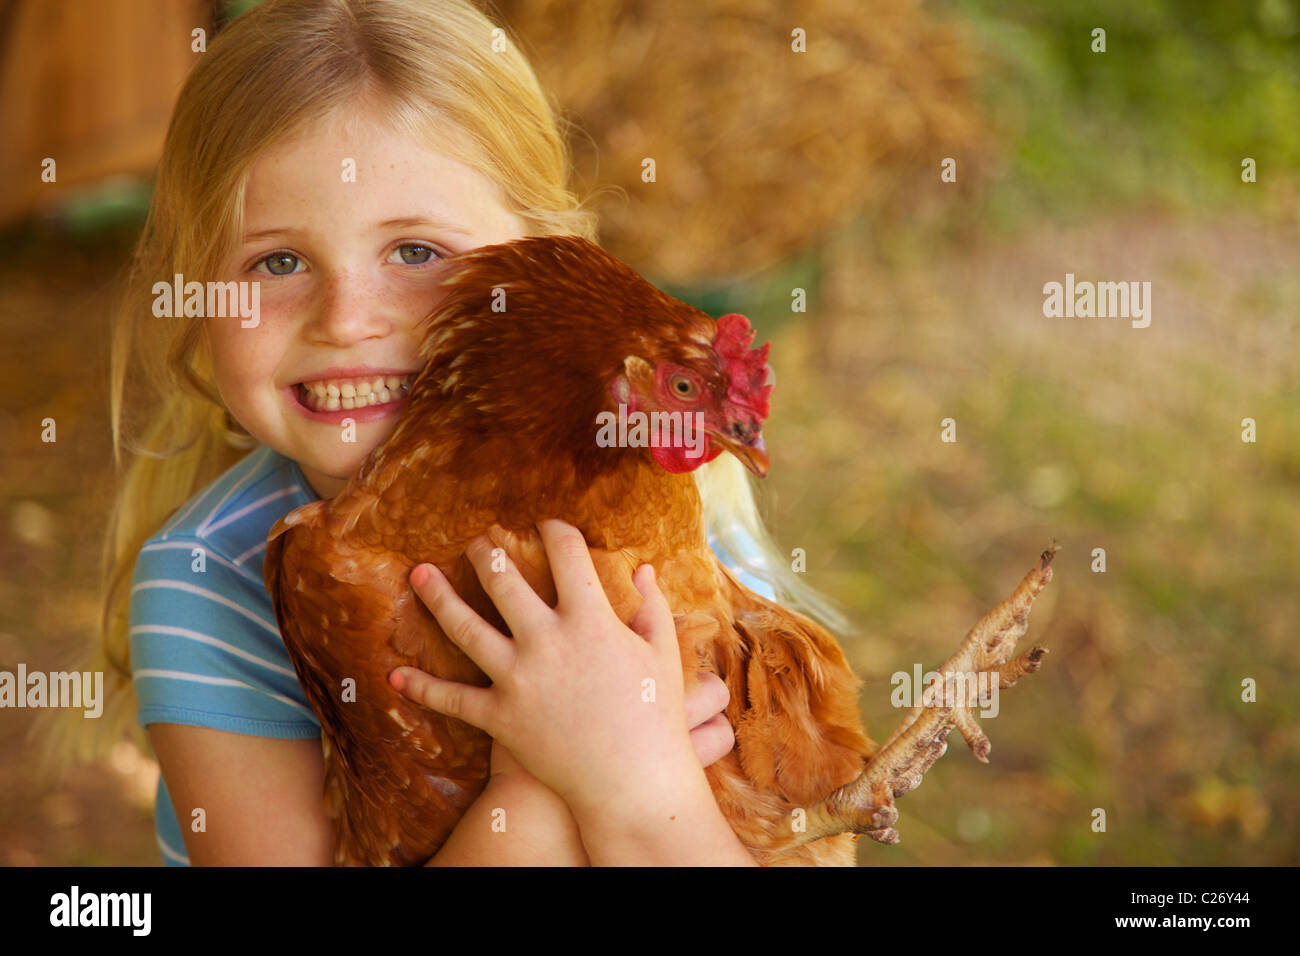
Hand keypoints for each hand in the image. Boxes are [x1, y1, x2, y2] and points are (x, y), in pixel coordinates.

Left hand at [389, 519, 711, 818]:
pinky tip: (396, 674)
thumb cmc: (655, 716)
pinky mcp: (500, 717)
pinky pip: (452, 698)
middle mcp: (546, 641)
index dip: (555, 529)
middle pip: (502, 580)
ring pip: (464, 627)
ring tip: (419, 574)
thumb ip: (652, 605)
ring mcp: (517, 679)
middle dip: (485, 553)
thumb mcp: (662, 654)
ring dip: (437, 597)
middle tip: (475, 541)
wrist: (634, 783)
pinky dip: (421, 687)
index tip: (547, 525)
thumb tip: (643, 567)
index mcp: (590, 619)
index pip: (566, 553)